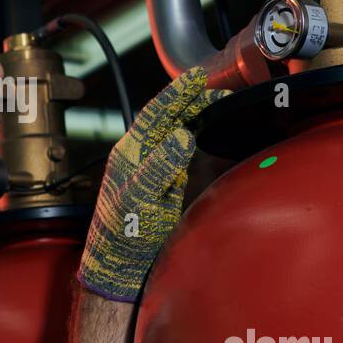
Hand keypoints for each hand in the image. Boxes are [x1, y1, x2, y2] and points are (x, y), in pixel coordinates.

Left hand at [76, 65, 228, 302]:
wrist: (121, 266)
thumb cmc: (123, 236)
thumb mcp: (140, 200)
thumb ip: (160, 167)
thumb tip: (182, 134)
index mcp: (130, 153)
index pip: (155, 114)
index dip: (175, 93)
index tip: (196, 76)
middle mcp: (141, 156)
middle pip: (168, 119)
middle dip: (192, 101)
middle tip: (220, 91)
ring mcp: (154, 169)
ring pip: (177, 134)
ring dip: (196, 118)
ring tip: (219, 105)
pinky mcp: (165, 183)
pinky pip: (182, 154)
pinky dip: (197, 140)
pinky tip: (208, 133)